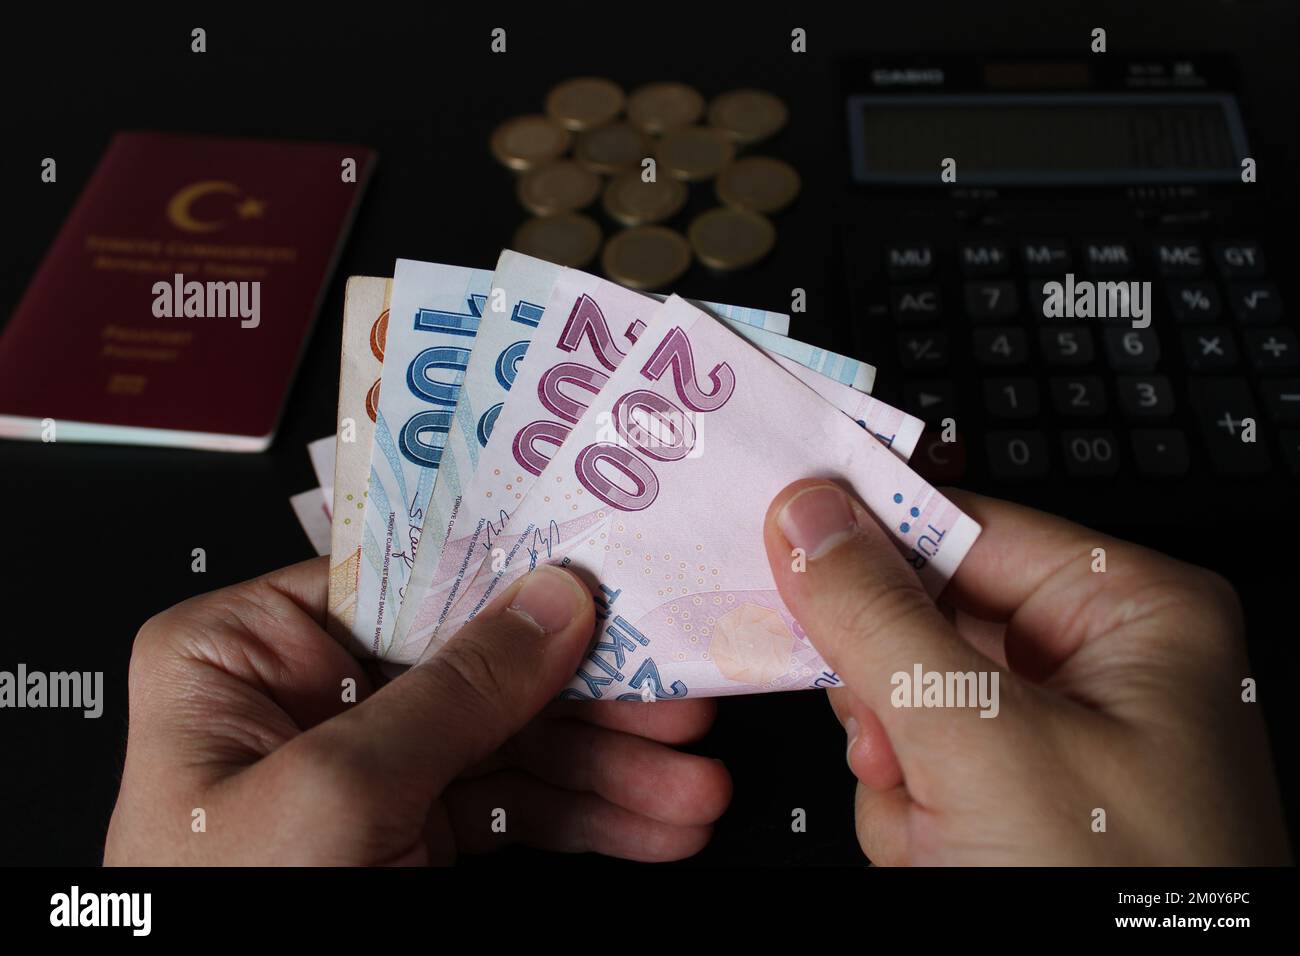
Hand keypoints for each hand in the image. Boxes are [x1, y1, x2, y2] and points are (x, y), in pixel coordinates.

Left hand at [105, 559, 729, 864]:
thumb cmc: (223, 917)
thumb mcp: (337, 795)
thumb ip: (454, 692)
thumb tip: (551, 603)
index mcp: (245, 654)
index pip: (404, 582)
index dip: (515, 583)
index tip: (609, 584)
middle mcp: (305, 697)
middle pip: (478, 663)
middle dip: (589, 698)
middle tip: (674, 703)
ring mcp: (364, 768)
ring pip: (513, 738)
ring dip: (610, 767)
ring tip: (687, 787)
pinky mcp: (406, 831)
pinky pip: (514, 803)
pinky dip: (586, 818)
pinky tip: (648, 824)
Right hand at [764, 480, 1288, 864]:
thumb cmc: (1118, 901)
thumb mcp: (984, 745)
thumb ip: (880, 618)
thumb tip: (808, 517)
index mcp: (1129, 613)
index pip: (964, 524)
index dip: (868, 530)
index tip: (780, 525)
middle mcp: (1095, 667)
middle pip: (922, 620)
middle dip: (894, 701)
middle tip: (902, 745)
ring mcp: (1051, 742)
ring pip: (902, 703)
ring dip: (899, 773)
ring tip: (948, 833)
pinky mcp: (1013, 803)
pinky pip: (912, 769)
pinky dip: (910, 821)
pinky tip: (949, 859)